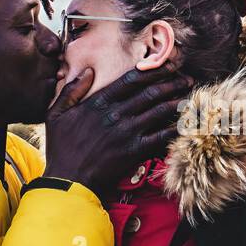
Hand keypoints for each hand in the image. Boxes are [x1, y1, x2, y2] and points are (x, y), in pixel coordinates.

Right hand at [43, 62, 191, 196]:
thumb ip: (71, 90)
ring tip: (190, 95)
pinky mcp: (135, 151)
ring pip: (159, 111)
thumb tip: (88, 71)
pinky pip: (160, 136)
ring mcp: (127, 132)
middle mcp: (116, 114)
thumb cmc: (61, 148)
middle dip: (172, 82)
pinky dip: (174, 128)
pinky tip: (185, 122)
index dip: (152, 70)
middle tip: (187, 79)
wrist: (69, 180)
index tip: (167, 65)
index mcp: (98, 102)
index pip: (131, 80)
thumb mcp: (56, 114)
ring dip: (177, 101)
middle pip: (150, 92)